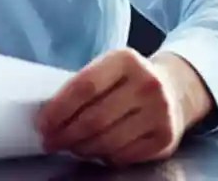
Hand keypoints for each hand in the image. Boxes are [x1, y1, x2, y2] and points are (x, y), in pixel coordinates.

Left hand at [36, 49, 211, 166]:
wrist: (175, 88)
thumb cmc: (129, 80)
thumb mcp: (109, 68)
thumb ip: (84, 85)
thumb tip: (49, 115)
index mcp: (126, 60)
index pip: (84, 87)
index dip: (58, 109)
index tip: (42, 124)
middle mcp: (147, 84)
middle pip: (94, 119)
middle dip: (66, 134)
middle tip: (50, 141)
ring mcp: (159, 113)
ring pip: (108, 141)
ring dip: (82, 148)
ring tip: (71, 147)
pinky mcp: (165, 138)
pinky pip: (124, 155)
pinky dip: (104, 156)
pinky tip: (97, 150)